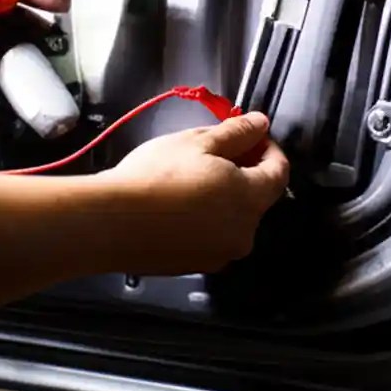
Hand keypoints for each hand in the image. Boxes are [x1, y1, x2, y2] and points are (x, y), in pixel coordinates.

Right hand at [100, 113, 290, 274]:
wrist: (111, 223)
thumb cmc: (155, 177)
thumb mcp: (198, 142)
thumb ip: (237, 132)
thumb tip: (260, 124)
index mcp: (251, 199)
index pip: (279, 172)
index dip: (269, 148)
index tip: (253, 135)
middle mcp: (243, 233)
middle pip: (257, 197)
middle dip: (244, 171)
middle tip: (216, 151)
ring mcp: (219, 255)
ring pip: (232, 219)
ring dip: (222, 197)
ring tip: (190, 177)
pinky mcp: (195, 266)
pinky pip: (210, 237)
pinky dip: (203, 219)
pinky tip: (176, 205)